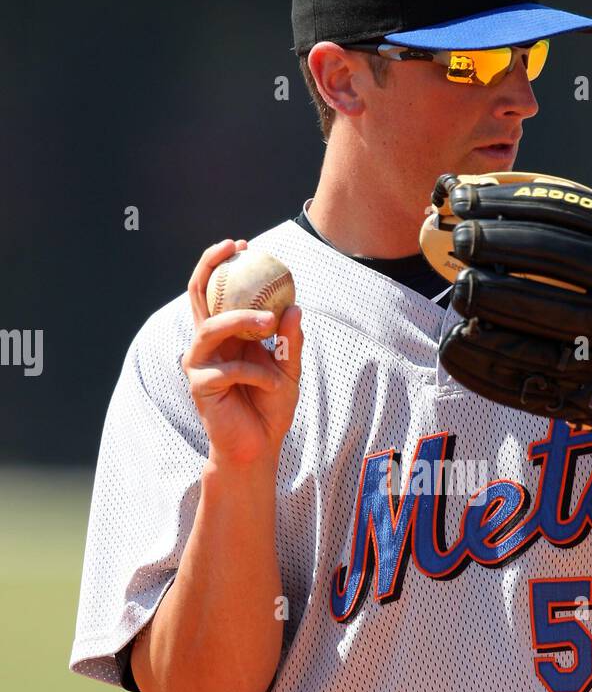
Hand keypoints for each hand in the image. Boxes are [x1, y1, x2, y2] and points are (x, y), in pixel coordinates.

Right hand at [183, 238, 303, 469]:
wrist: (258, 447)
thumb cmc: (271, 407)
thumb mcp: (289, 370)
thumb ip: (290, 341)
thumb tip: (295, 307)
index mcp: (226, 335)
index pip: (217, 291)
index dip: (223, 264)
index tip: (244, 244)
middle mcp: (207, 344)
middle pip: (197, 295)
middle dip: (210, 266)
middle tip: (234, 248)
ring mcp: (199, 363)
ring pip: (210, 327)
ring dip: (240, 320)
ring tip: (269, 321)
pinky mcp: (199, 385)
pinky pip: (229, 368)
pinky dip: (256, 373)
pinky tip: (272, 384)